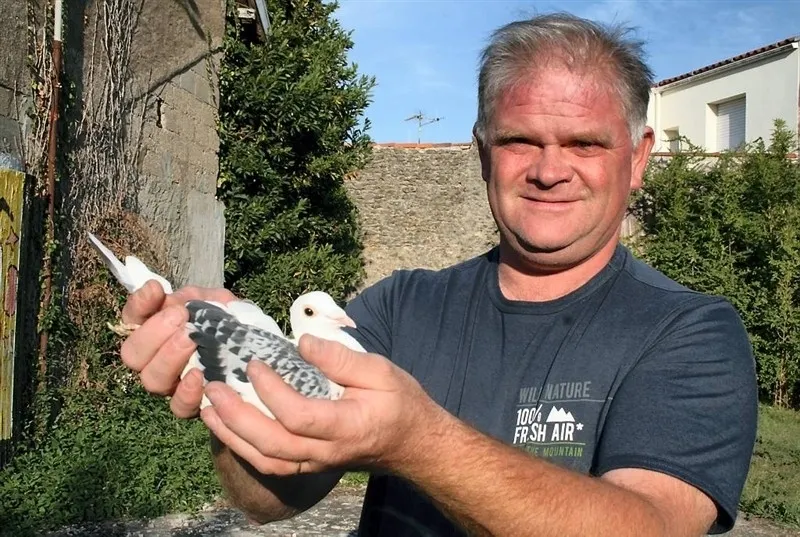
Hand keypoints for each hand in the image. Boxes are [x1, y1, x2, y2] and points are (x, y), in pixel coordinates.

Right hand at [119, 279, 237, 417]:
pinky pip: (178, 406)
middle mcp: (157, 358)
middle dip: (153, 333)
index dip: (137, 305)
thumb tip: (172, 301)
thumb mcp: (217, 301)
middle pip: (132, 354)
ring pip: (151, 379)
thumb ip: (195, 297)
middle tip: (180, 317)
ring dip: (168, 357)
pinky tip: (199, 375)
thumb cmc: (233, 323)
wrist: (261, 351)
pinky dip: (185, 392)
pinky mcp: (192, 404)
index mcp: (158, 330)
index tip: (156, 290)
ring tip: (191, 341)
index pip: (131, 318)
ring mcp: (172, 383)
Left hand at [199, 335, 448, 476]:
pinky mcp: (309, 464)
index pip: (299, 416)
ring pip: (266, 460)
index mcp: (347, 426)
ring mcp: (316, 463)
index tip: (255, 364)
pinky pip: (270, 463)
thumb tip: (302, 342)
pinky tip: (226, 426)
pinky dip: (243, 447)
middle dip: (236, 418)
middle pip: (272, 445)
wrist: (413, 444)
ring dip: (232, 436)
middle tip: (213, 388)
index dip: (271, 392)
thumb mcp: (381, 370)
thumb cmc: (401, 403)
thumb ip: (341, 358)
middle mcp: (327, 452)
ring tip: (208, 408)